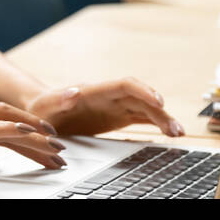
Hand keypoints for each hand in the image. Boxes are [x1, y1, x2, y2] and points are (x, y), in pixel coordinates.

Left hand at [25, 78, 182, 137]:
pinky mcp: (116, 117)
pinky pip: (141, 118)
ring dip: (162, 119)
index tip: (159, 101)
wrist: (42, 110)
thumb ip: (59, 100)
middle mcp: (108, 96)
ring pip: (144, 109)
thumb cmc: (42, 107)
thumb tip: (74, 92)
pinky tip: (170, 133)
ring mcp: (114, 106)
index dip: (142, 91)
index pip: (123, 85)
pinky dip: (156, 124)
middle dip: (159, 110)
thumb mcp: (45, 106)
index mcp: (93, 90)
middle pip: (140, 98)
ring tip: (178, 134)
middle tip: (175, 128)